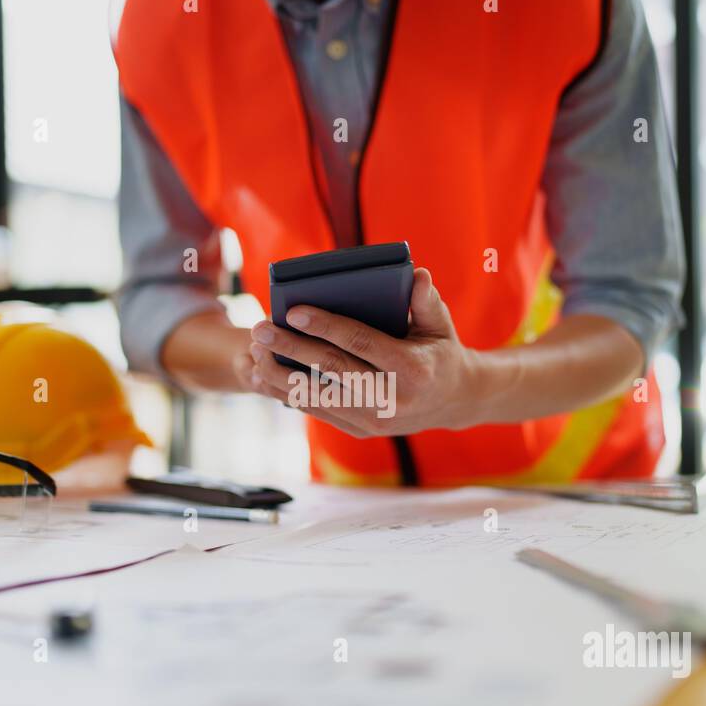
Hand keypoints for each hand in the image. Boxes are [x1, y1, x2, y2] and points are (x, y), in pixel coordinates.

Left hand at [246, 268, 482, 436]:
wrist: (451, 402)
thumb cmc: (440, 352)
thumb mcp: (440, 324)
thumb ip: (426, 301)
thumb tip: (417, 275)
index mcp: (411, 369)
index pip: (360, 344)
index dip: (325, 326)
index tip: (293, 311)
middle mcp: (390, 399)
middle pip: (330, 370)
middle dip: (290, 348)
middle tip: (259, 328)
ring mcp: (373, 420)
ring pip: (316, 396)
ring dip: (279, 374)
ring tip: (254, 351)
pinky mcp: (359, 430)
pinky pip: (317, 410)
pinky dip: (288, 393)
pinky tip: (265, 374)